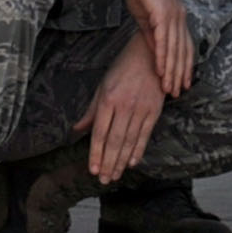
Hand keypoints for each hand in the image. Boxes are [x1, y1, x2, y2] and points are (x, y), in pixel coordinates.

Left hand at [75, 29, 170, 184]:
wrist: (149, 53)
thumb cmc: (122, 68)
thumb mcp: (103, 86)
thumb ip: (91, 110)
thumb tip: (77, 129)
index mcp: (108, 98)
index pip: (99, 132)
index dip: (95, 153)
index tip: (92, 170)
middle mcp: (124, 105)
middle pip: (114, 140)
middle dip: (108, 163)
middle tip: (104, 180)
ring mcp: (141, 108)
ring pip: (129, 140)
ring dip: (121, 161)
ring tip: (115, 175)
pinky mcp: (154, 109)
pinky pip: (145, 134)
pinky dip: (138, 150)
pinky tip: (132, 162)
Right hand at [120, 0, 193, 95]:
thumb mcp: (147, 16)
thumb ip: (153, 34)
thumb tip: (157, 54)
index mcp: (179, 15)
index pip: (186, 46)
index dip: (186, 66)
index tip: (184, 83)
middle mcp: (180, 16)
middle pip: (183, 51)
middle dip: (181, 74)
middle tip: (178, 93)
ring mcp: (173, 14)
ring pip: (174, 49)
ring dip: (172, 71)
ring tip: (169, 88)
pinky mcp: (162, 13)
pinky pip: (163, 40)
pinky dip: (162, 57)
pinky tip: (160, 71)